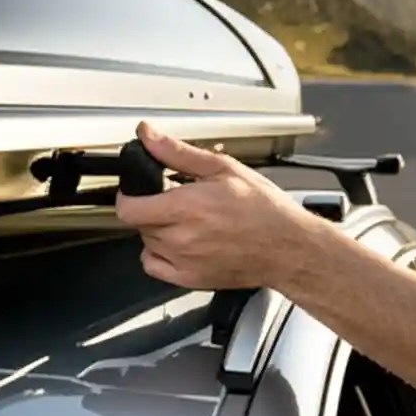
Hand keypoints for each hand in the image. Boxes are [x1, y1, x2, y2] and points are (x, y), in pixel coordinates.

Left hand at [114, 121, 323, 289]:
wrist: (288, 247)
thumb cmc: (264, 209)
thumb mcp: (223, 168)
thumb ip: (178, 153)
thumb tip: (148, 135)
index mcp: (185, 208)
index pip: (128, 208)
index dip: (127, 196)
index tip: (135, 190)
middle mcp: (180, 238)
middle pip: (139, 223)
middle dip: (151, 208)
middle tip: (175, 201)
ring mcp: (183, 262)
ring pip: (147, 242)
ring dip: (157, 230)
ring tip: (186, 221)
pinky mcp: (190, 280)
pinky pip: (155, 266)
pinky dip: (160, 254)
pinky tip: (181, 243)